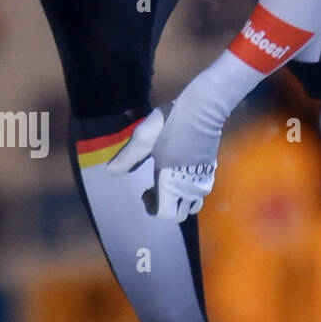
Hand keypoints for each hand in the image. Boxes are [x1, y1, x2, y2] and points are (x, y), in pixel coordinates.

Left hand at [106, 83, 223, 220]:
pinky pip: (201, 189)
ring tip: (168, 181)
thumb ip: (126, 158)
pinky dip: (189, 189)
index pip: (165, 213)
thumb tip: (111, 172)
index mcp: (171, 184)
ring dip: (180, 198)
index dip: (153, 208)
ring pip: (193, 202)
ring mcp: (203, 178)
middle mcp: (189, 186)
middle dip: (167, 206)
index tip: (145, 193)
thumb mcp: (142, 139)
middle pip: (180, 213)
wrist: (203, 108)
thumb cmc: (170, 125)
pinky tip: (180, 170)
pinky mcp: (210, 168)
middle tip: (155, 188)